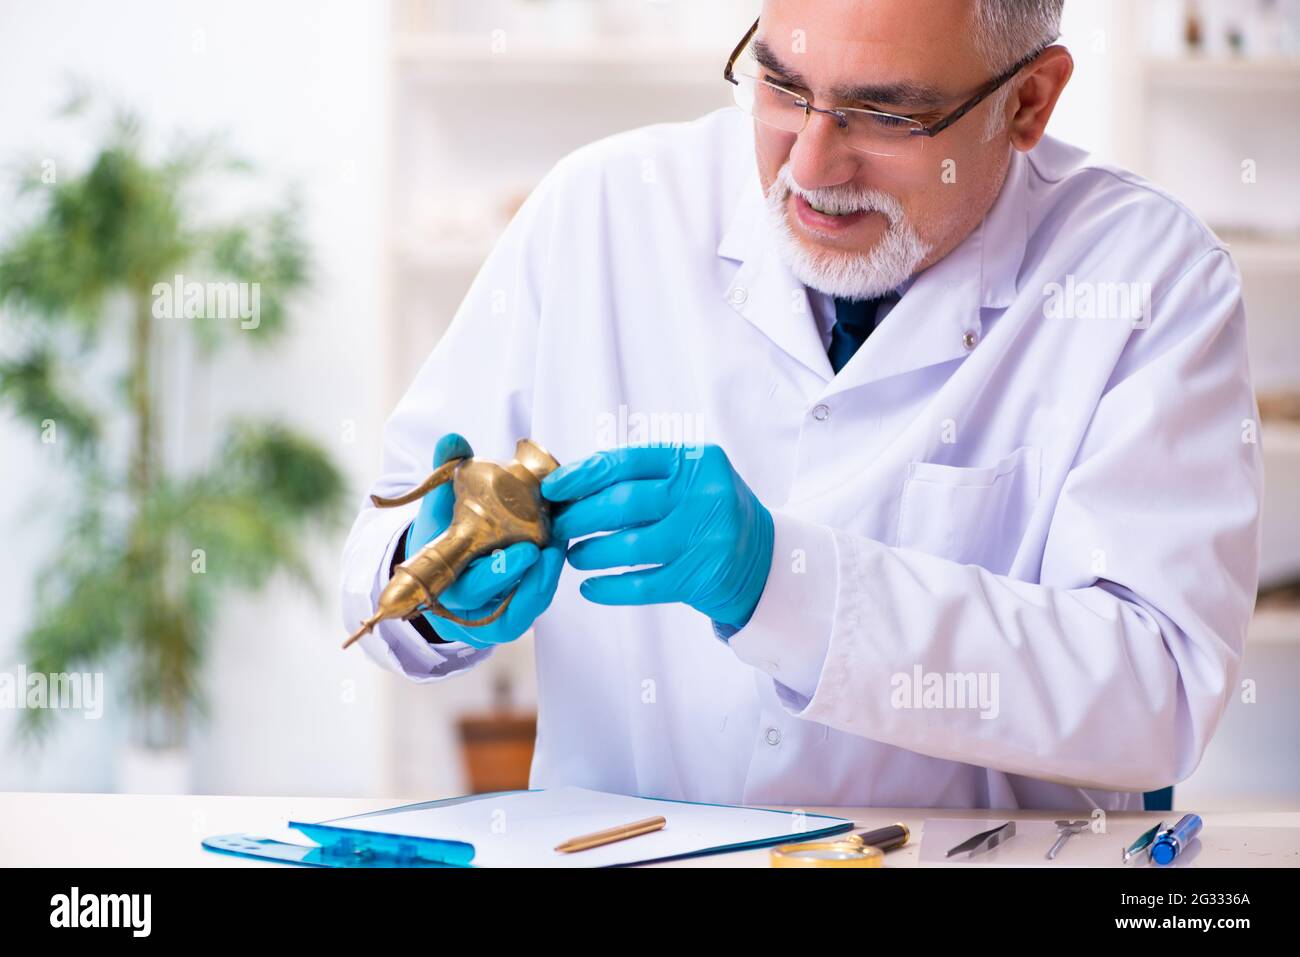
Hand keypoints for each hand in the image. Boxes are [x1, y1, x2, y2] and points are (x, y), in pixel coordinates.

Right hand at [407, 433, 566, 648]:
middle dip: (523, 579)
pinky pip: (531, 608)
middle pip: (495, 605)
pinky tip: (557, 556)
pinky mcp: (513, 616)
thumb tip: (453, 441)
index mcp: (440, 583)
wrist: (447, 555)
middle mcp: (464, 609)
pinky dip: (544, 585)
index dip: (494, 576)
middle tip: (543, 550)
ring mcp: (489, 617)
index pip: (466, 589)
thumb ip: (446, 471)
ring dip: (541, 581)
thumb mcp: (441, 500)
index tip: (524, 552)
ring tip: (557, 548)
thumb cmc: (444, 527)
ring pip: (520, 610)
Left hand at [540, 445, 773, 630]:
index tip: (552, 488)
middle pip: (623, 504)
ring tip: (574, 556)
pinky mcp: (700, 578)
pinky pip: (642, 586)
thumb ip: (643, 476)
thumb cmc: (709, 513)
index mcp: (697, 460)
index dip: (583, 474)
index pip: (627, 461)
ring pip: (628, 547)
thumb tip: (572, 484)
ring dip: (591, 553)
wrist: (763, 559)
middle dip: (580, 517)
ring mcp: (705, 538)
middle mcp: (705, 495)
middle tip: (558, 527)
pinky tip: (591, 588)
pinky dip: (610, 588)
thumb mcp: (690, 480)